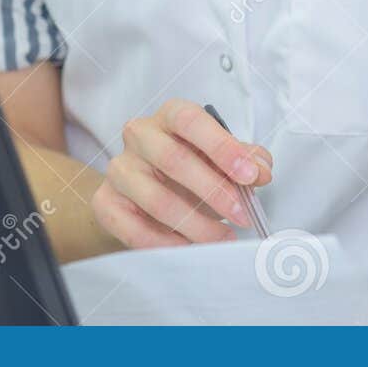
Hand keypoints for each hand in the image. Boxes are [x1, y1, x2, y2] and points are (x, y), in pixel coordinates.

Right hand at [91, 99, 271, 246]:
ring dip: (196, 225)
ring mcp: (119, 169)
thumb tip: (261, 169)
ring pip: (156, 199)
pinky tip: (190, 250)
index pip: (190, 121)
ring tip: (223, 239)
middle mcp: (139, 136)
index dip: (222, 147)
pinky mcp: (105, 202)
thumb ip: (245, 159)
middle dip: (214, 191)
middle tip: (242, 215)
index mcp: (169, 116)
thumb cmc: (187, 168)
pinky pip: (133, 228)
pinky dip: (166, 244)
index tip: (249, 176)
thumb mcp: (218, 156)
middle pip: (173, 159)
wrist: (141, 191)